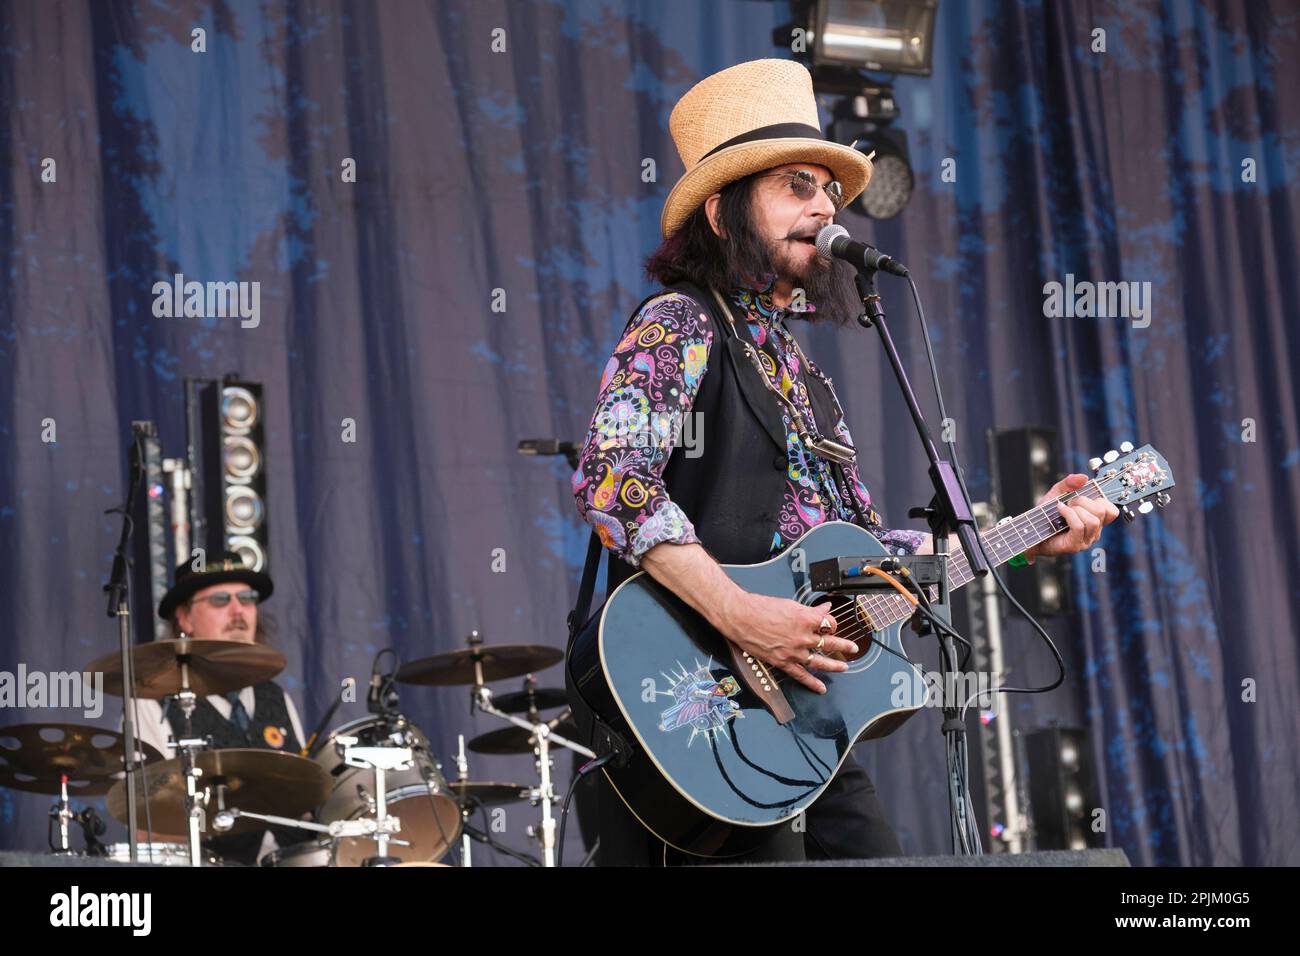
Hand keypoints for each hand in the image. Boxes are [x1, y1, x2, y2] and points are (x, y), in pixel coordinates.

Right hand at [715, 592, 857, 694]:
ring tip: (844, 667)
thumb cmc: (761, 607)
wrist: (740, 617)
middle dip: (843, 646)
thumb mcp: (790, 604)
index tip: (831, 625)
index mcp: (806, 618)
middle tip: (853, 648)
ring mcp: (793, 651)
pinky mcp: (782, 662)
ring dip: (834, 665)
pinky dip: (812, 682)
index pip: (828, 623)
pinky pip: (801, 675)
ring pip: (819, 661)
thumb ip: (809, 610)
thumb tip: (824, 609)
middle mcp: (802, 636)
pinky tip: (821, 687)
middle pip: (830, 643)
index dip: (832, 623)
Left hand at [1024, 473, 1119, 560]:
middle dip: (1083, 501)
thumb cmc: (1045, 515)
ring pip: (1093, 520)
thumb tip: (1083, 477)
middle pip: (1102, 512)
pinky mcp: (1075, 545)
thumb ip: (1069, 483)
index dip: (1100, 499)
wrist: (1030, 531)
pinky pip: (1079, 526)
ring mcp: (1085, 540)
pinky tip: (1060, 510)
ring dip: (1075, 509)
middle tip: (1069, 502)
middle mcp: (1094, 531)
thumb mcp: (1056, 494)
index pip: (1112, 511)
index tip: (1082, 496)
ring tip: (1063, 508)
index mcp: (1095, 520)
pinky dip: (1069, 514)